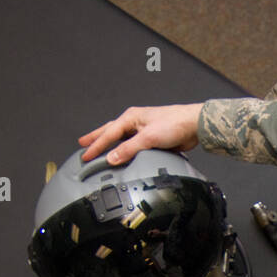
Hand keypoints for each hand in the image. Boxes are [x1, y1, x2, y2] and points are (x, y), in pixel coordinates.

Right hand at [78, 103, 203, 165]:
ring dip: (108, 143)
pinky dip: (123, 149)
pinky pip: (131, 145)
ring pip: (120, 138)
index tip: (86, 156)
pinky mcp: (150, 137)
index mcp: (131, 118)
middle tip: (83, 145)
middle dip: (96, 138)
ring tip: (98, 149)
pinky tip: (121, 154)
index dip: (96, 146)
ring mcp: (142, 129)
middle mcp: (134, 122)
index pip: (108, 134)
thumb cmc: (174, 123)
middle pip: (109, 131)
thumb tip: (112, 158)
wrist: (193, 125)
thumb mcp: (148, 138)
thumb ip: (128, 149)